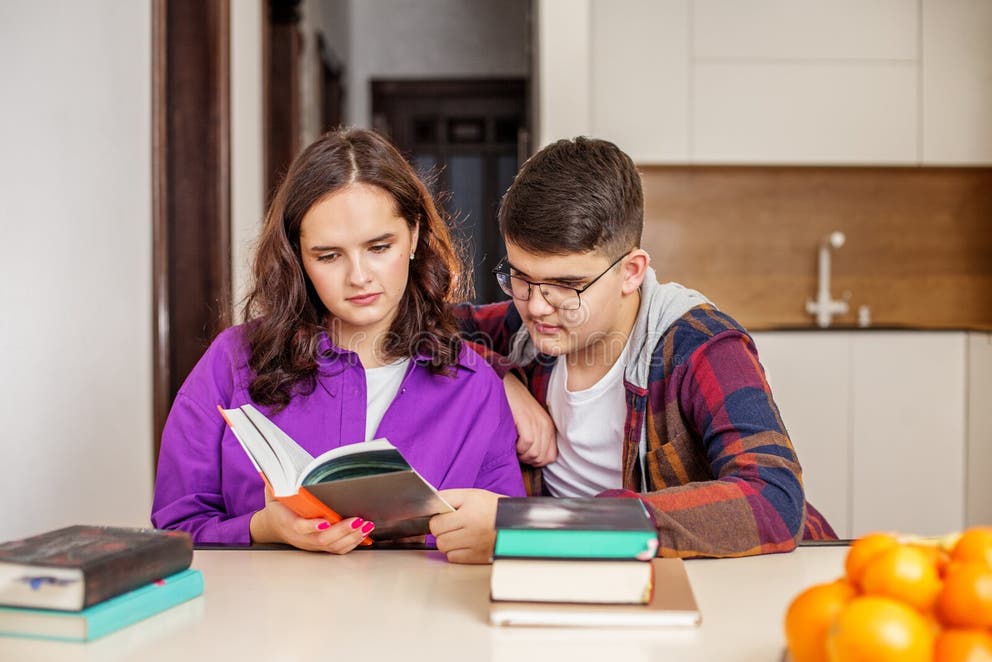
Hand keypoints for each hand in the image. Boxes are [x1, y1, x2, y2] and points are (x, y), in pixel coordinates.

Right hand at [249, 487, 373, 553]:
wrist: (273, 526)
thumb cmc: (279, 507)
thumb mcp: (276, 492)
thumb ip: (279, 482)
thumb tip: (280, 467)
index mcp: (288, 522)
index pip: (300, 527)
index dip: (312, 526)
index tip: (325, 522)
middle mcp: (301, 537)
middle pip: (322, 540)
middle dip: (342, 530)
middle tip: (357, 520)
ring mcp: (311, 544)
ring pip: (333, 546)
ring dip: (352, 537)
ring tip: (366, 525)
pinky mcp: (321, 547)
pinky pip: (338, 549)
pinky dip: (353, 542)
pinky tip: (365, 533)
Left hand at [430, 489, 501, 563]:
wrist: (513, 522)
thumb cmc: (491, 506)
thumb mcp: (471, 494)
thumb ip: (448, 497)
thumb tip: (430, 503)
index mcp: (468, 515)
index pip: (436, 524)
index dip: (437, 520)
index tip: (443, 518)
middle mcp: (472, 532)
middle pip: (439, 539)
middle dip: (441, 532)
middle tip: (450, 526)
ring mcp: (475, 547)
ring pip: (445, 549)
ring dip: (447, 542)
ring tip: (458, 534)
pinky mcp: (478, 557)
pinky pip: (454, 558)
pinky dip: (455, 552)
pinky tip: (463, 543)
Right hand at [503, 372, 557, 466]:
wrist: (506, 386)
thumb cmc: (514, 408)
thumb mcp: (530, 424)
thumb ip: (536, 440)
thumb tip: (533, 460)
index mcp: (549, 428)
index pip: (550, 457)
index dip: (536, 462)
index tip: (524, 456)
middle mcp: (546, 425)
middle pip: (541, 458)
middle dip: (527, 460)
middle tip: (516, 451)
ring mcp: (537, 422)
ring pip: (534, 453)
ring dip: (521, 455)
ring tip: (513, 446)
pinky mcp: (527, 419)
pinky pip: (527, 443)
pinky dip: (517, 447)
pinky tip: (511, 440)